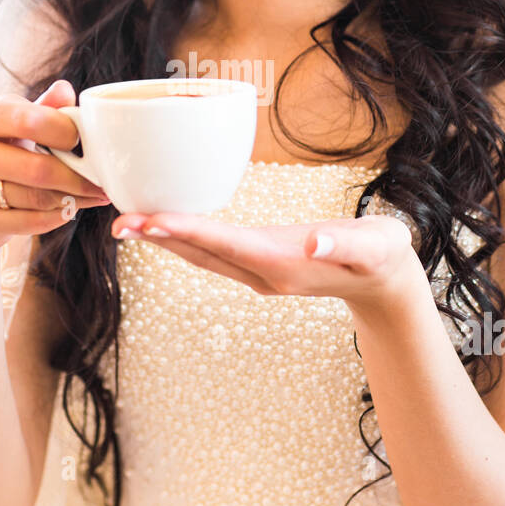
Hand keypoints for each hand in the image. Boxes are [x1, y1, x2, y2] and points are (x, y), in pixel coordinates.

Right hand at [0, 80, 109, 256]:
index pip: (26, 120)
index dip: (63, 131)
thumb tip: (65, 89)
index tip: (83, 140)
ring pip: (33, 198)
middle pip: (34, 168)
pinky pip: (25, 222)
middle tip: (100, 180)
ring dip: (70, 198)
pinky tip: (67, 210)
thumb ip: (38, 108)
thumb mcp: (9, 124)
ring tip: (91, 195)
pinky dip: (53, 217)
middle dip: (75, 176)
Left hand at [109, 208, 421, 311]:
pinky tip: (165, 227)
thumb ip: (345, 243)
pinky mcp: (259, 269)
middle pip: (202, 254)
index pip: (225, 244)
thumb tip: (316, 239)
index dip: (185, 231)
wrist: (385, 285)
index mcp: (284, 263)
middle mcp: (263, 274)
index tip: (149, 220)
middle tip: (119, 223)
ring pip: (203, 257)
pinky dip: (185, 239)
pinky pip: (213, 255)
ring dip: (166, 241)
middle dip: (160, 237)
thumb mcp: (374, 245)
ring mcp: (259, 275)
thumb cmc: (381, 256)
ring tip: (129, 224)